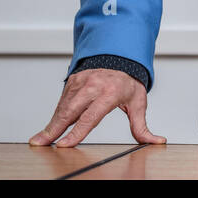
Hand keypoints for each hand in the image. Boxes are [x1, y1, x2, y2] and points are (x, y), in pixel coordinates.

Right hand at [28, 68, 165, 147]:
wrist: (120, 53)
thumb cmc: (128, 80)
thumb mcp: (138, 102)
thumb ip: (141, 126)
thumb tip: (157, 141)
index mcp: (110, 93)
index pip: (90, 117)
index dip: (76, 132)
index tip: (63, 144)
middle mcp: (93, 86)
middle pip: (70, 111)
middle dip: (53, 129)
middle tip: (39, 143)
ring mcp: (81, 82)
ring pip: (63, 106)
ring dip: (51, 124)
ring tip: (40, 140)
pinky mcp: (72, 80)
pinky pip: (62, 100)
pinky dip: (56, 114)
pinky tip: (50, 127)